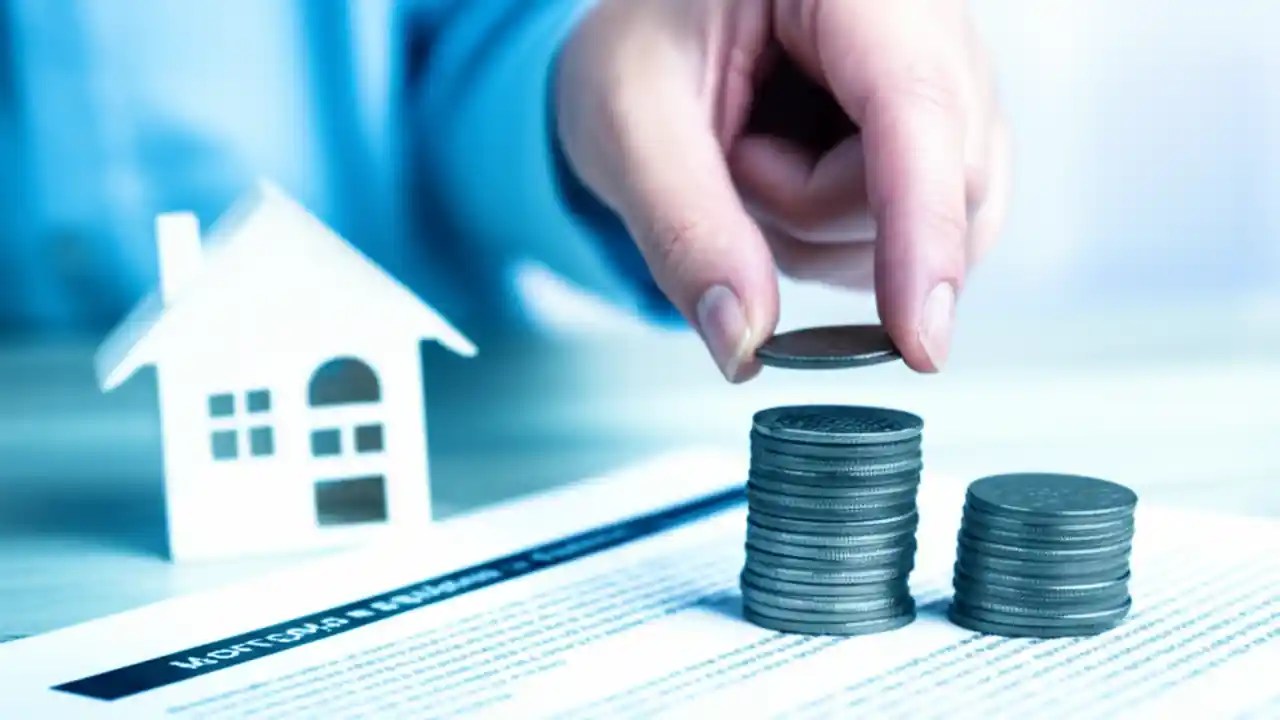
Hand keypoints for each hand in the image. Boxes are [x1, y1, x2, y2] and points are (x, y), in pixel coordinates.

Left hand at [556, 0, 1009, 380]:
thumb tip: (745, 341)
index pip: (913, 105)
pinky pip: (937, 232)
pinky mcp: (956, 133)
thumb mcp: (629, 124)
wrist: (658, 44)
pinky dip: (853, 241)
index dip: (920, 227)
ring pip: (942, 218)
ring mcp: (955, 76)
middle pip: (935, 178)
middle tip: (732, 162)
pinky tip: (802, 183)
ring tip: (756, 159)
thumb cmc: (641, 52)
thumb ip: (685, 231)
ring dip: (829, 232)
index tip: (918, 340)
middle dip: (817, 213)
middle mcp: (927, 16)